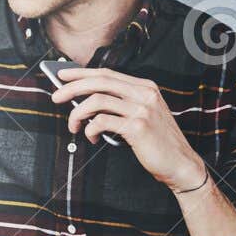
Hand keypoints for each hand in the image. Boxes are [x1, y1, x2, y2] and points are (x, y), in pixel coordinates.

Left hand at [52, 68, 208, 192]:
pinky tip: (91, 137)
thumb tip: (83, 99)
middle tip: (56, 97)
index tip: (62, 74)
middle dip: (72, 88)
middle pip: (99, 81)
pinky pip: (101, 121)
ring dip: (77, 113)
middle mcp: (144, 94)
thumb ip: (119, 103)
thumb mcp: (140, 114)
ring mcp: (142, 109)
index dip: (82, 72)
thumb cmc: (155, 141)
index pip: (107, 73)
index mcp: (145, 87)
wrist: (179, 163)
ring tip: (73, 126)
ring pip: (96, 100)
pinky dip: (89, 129)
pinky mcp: (137, 126)